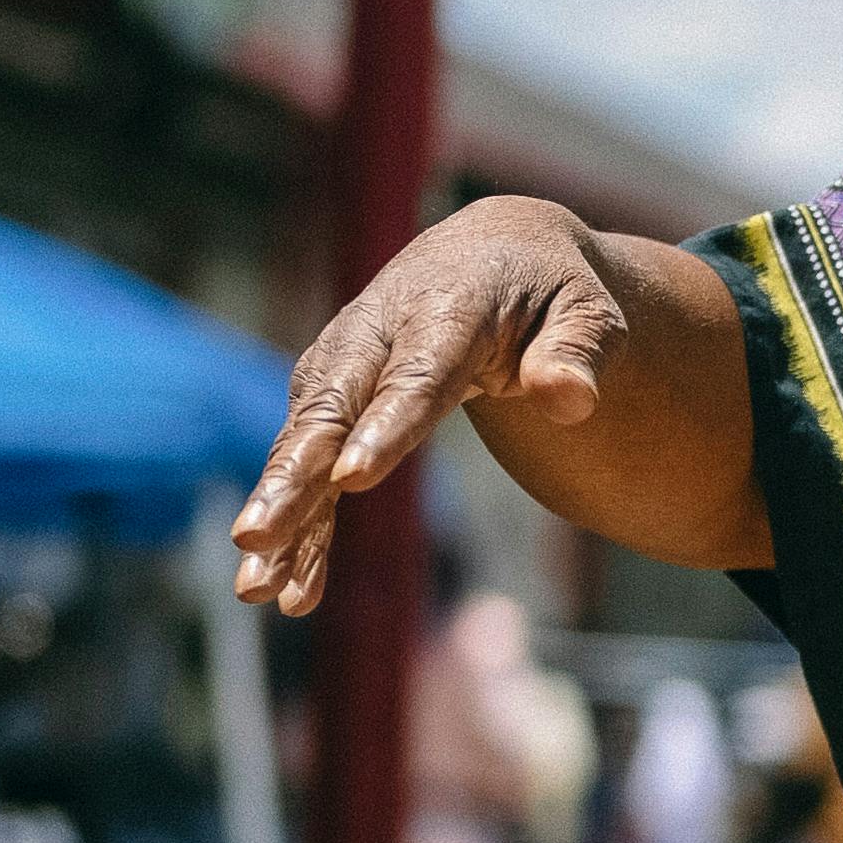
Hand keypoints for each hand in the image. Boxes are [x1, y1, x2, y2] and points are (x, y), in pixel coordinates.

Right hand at [231, 202, 627, 614]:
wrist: (494, 253)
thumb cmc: (551, 293)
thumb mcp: (588, 312)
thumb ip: (579, 352)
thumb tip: (569, 399)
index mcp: (448, 306)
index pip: (416, 373)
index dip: (384, 424)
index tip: (352, 479)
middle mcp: (379, 331)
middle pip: (332, 408)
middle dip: (293, 475)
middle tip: (258, 536)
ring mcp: (346, 362)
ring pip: (304, 440)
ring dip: (277, 512)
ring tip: (255, 589)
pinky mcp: (332, 394)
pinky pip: (310, 462)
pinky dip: (298, 523)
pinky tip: (282, 588)